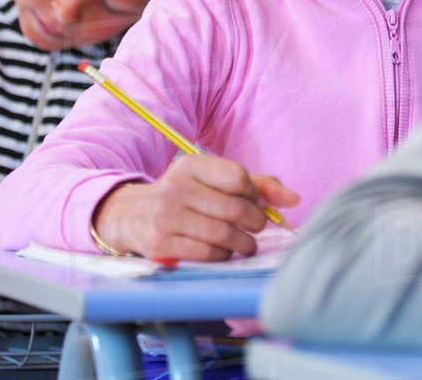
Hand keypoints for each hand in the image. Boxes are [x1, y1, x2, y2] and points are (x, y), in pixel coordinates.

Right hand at [91, 154, 299, 260]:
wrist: (127, 215)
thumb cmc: (182, 198)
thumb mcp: (212, 182)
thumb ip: (257, 185)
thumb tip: (294, 199)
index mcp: (191, 165)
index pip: (239, 178)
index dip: (255, 195)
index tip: (255, 204)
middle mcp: (176, 187)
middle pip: (235, 209)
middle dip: (255, 223)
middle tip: (256, 228)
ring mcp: (166, 216)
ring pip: (224, 235)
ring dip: (243, 244)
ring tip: (245, 244)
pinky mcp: (160, 244)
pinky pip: (207, 254)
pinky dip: (223, 256)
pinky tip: (222, 252)